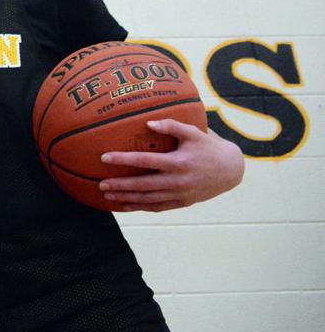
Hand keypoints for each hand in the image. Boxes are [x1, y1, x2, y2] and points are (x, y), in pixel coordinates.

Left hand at [99, 119, 244, 211]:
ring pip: (148, 199)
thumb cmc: (207, 147)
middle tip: (100, 184)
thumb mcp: (193, 132)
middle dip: (120, 185)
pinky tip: (125, 205)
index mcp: (178, 162)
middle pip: (142, 185)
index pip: (145, 161)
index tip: (104, 158)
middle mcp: (178, 181)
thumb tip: (148, 123)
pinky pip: (158, 207)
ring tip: (106, 195)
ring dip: (126, 198)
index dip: (123, 160)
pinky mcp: (182, 203)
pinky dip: (140, 207)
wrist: (230, 170)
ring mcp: (180, 195)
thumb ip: (171, 125)